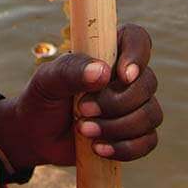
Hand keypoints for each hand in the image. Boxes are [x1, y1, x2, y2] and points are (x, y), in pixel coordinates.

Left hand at [0, 25, 160, 168]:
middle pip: (148, 83)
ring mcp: (134, 106)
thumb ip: (71, 70)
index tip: (121, 75)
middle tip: (82, 109)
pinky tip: (99, 149)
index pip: (137, 39)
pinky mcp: (135, 134)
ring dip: (118, 127)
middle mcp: (127, 76)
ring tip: (84, 130)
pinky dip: (125, 147)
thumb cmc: (43, 97)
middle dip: (116, 102)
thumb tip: (102, 72)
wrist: (37, 134)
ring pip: (151, 114)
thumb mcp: (47, 79)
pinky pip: (149, 141)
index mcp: (108, 51)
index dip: (137, 55)